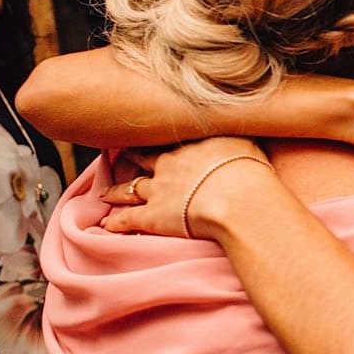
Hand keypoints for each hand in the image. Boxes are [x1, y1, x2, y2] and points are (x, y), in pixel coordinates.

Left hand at [100, 136, 271, 238]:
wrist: (237, 198)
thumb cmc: (248, 170)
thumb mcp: (247, 141)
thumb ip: (236, 136)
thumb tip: (240, 127)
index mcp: (190, 144)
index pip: (170, 136)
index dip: (159, 134)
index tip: (151, 129)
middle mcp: (169, 164)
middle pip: (144, 157)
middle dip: (132, 155)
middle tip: (121, 152)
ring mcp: (158, 190)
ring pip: (130, 188)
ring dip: (117, 190)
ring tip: (104, 192)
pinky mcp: (152, 217)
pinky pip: (129, 219)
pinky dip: (116, 222)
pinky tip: (106, 225)